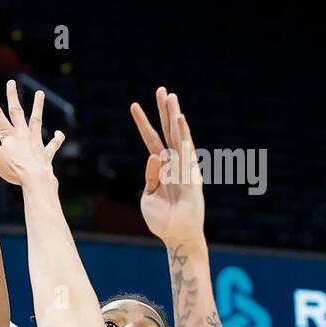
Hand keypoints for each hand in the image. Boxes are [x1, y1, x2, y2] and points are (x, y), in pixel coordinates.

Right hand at [0, 80, 64, 186]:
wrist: (35, 179)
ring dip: (38, 106)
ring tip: (40, 93)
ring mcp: (36, 142)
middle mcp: (23, 134)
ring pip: (37, 120)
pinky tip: (59, 133)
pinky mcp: (46, 153)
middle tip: (11, 82)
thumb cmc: (12, 169)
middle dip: (13, 96)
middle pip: (17, 111)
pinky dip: (57, 138)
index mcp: (8, 134)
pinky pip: (53, 144)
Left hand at [130, 87, 204, 246]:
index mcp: (163, 168)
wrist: (176, 236)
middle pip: (168, 131)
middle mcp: (175, 163)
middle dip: (164, 111)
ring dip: (174, 115)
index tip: (134, 105)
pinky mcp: (191, 175)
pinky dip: (183, 135)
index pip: (152, 140)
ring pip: (178, 136)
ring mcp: (184, 167)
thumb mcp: (149, 195)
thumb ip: (151, 175)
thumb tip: (154, 156)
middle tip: (162, 90)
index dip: (144, 123)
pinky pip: (186, 151)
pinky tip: (180, 120)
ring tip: (171, 96)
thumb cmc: (162, 219)